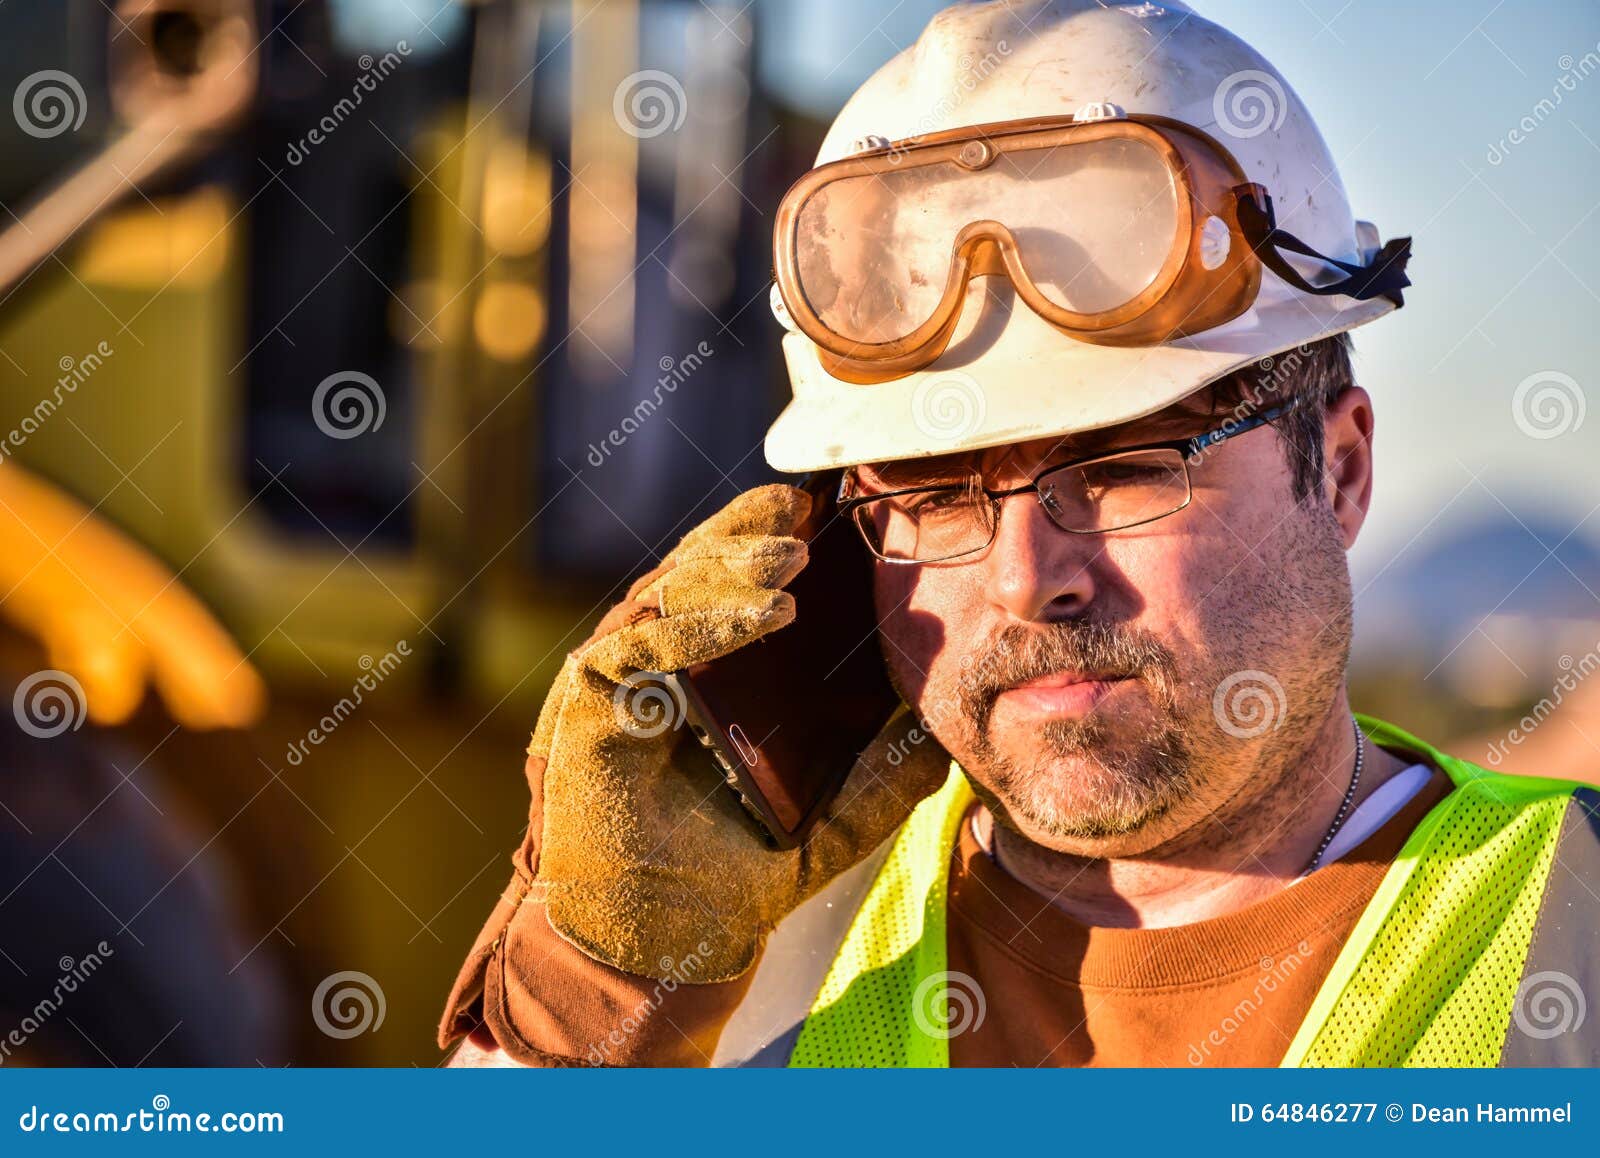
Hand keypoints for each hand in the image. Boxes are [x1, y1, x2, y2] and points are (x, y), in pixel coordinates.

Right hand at [527, 484, 950, 981]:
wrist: (659, 952)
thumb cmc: (723, 886)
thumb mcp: (818, 829)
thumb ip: (871, 789)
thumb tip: (938, 748)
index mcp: (694, 686)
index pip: (723, 591)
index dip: (762, 542)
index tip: (822, 516)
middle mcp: (649, 673)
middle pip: (691, 574)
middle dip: (747, 533)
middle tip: (808, 515)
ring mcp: (615, 685)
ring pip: (665, 591)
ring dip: (731, 566)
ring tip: (794, 555)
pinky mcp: (587, 707)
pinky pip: (640, 643)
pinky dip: (701, 622)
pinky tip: (765, 612)